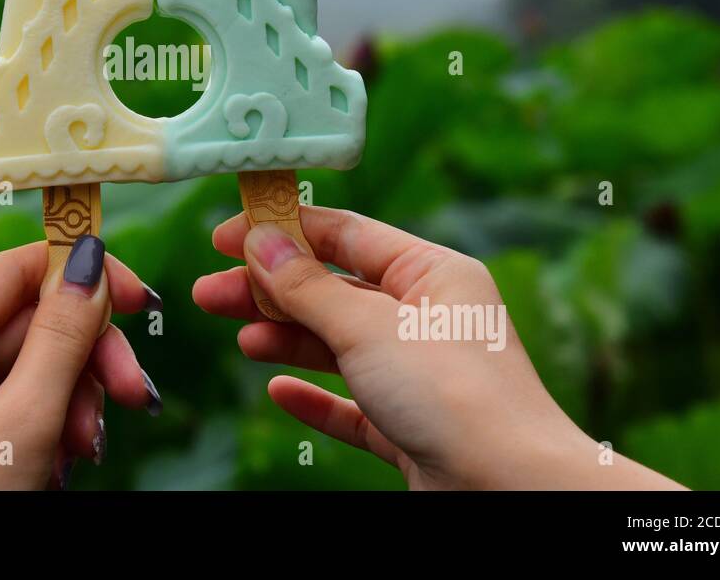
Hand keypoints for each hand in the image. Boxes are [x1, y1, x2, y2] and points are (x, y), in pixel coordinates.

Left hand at [0, 235, 161, 489]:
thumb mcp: (27, 420)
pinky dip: (44, 429)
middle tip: (134, 397)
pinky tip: (56, 469)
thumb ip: (63, 337)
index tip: (138, 299)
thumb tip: (88, 261)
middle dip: (88, 358)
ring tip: (82, 452)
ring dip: (72, 402)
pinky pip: (6, 409)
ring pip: (25, 371)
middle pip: (29, 323)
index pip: (16, 268)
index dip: (81, 273)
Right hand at [194, 206, 683, 489]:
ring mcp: (420, 374)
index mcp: (433, 274)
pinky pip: (352, 402)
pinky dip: (314, 395)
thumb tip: (260, 242)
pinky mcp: (412, 425)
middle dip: (270, 290)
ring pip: (338, 345)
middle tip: (210, 292)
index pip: (346, 235)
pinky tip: (279, 391)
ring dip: (286, 338)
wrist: (510, 489)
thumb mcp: (368, 327)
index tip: (228, 234)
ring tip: (240, 337)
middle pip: (333, 290)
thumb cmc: (455, 396)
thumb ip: (307, 287)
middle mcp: (429, 317)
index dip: (284, 230)